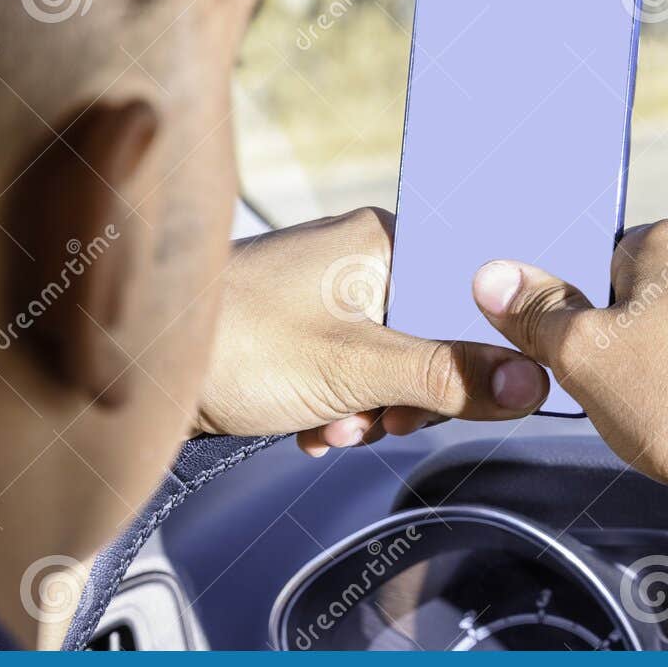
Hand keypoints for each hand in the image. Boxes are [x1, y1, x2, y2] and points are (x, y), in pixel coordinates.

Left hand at [198, 208, 548, 454]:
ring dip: (370, 407)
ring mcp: (329, 292)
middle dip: (411, 392)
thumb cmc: (234, 344)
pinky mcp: (302, 328)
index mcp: (383, 240)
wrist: (136, 366)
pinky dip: (340, 406)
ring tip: (332, 423)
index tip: (478, 391)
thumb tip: (531, 383)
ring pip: (392, 362)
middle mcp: (360, 256)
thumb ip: (448, 377)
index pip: (471, 291)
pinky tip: (313, 426)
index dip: (479, 347)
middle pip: (434, 333)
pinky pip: (352, 371)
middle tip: (384, 417)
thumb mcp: (357, 371)